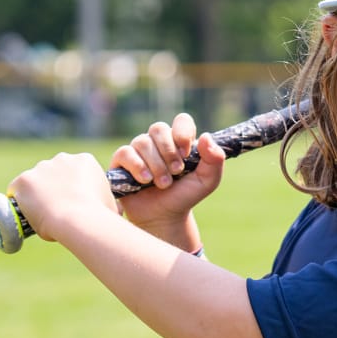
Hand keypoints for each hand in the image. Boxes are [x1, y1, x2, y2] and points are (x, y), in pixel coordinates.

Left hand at [8, 152, 116, 242]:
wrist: (78, 219)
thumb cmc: (98, 215)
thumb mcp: (110, 203)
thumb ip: (106, 201)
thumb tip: (115, 211)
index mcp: (85, 160)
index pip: (74, 170)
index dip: (73, 186)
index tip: (74, 200)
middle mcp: (62, 158)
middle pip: (53, 172)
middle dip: (53, 187)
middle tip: (57, 208)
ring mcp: (41, 168)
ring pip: (34, 181)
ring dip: (36, 194)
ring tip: (41, 214)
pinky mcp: (23, 180)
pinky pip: (18, 190)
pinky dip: (21, 201)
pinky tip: (27, 213)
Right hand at [110, 113, 224, 237]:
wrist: (164, 216)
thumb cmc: (185, 195)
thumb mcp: (208, 180)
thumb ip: (214, 159)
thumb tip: (206, 136)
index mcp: (179, 141)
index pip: (181, 121)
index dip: (182, 133)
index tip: (186, 154)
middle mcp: (157, 142)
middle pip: (158, 128)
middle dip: (169, 152)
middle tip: (176, 172)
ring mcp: (138, 150)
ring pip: (142, 142)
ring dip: (156, 165)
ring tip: (163, 184)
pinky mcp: (121, 162)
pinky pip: (125, 152)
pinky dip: (138, 167)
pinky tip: (145, 181)